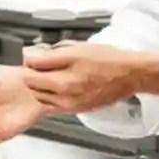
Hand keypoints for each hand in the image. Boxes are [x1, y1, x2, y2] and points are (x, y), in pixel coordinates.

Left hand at [21, 43, 158, 114]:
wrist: (129, 75)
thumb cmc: (107, 59)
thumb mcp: (77, 48)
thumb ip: (52, 53)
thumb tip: (33, 54)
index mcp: (65, 74)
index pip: (31, 66)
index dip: (29, 57)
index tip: (33, 53)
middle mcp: (66, 92)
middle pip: (30, 83)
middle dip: (30, 71)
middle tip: (39, 63)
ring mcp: (70, 103)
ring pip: (38, 96)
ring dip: (37, 85)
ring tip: (48, 75)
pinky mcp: (75, 110)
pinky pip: (50, 105)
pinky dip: (47, 96)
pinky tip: (56, 86)